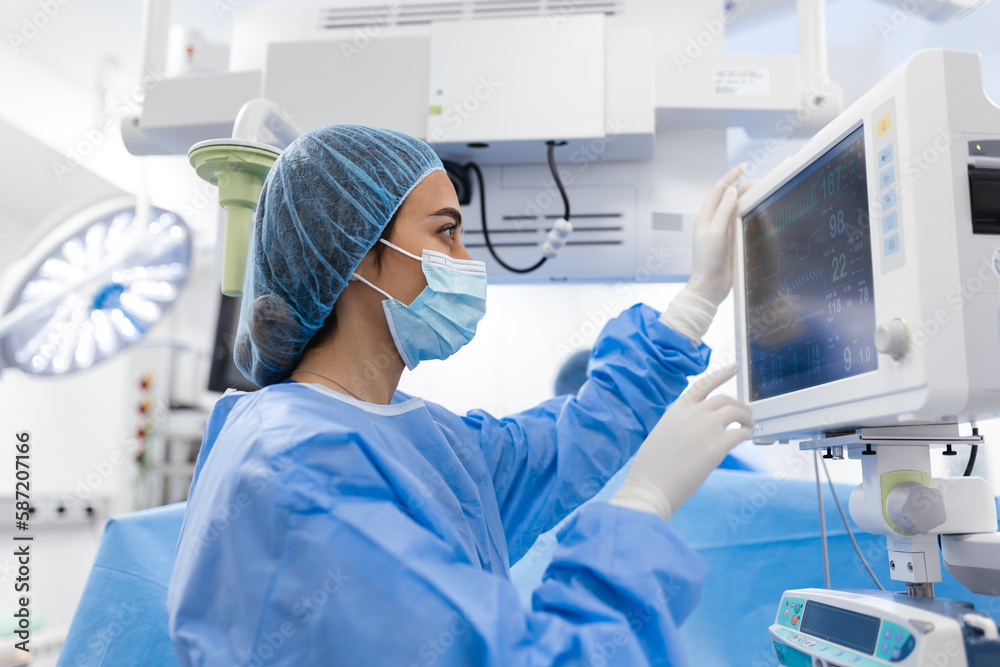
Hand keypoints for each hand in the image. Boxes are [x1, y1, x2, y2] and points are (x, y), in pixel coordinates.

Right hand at [610, 363, 753, 520]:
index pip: (703, 385)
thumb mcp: (663, 433)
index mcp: (677, 409)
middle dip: (739, 406)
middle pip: (725, 399)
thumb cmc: (652, 468)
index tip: (735, 367)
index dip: (722, 374)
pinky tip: (746, 438)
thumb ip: (683, 424)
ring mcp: (705, 428)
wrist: (649, 487)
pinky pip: (740, 432)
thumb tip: (702, 429)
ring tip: (750, 426)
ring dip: (747, 418)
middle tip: (746, 415)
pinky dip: (747, 433)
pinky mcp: (716, 446)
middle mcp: (692, 414)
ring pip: (736, 412)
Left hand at [687, 164, 755, 305]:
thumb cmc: (708, 262)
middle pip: (729, 197)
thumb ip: (724, 211)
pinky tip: (760, 210)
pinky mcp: (730, 241)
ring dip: (748, 198)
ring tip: (762, 191)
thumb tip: (732, 190)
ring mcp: (722, 231)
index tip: (744, 167)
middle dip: (743, 186)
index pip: (719, 190)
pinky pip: (741, 221)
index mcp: (705, 217)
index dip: (731, 176)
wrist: (710, 287)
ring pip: (736, 208)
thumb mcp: (716, 233)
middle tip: (761, 181)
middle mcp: (713, 222)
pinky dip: (750, 212)